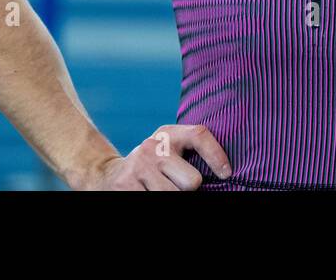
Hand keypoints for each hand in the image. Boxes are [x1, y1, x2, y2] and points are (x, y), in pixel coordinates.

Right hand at [79, 124, 231, 190]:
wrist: (109, 174)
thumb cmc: (153, 166)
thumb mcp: (169, 151)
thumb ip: (189, 154)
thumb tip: (224, 173)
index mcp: (168, 134)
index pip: (199, 135)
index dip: (217, 155)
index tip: (226, 174)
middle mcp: (153, 148)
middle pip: (192, 181)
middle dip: (189, 188)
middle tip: (177, 184)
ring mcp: (138, 167)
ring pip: (174, 196)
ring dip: (173, 197)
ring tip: (163, 188)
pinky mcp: (125, 186)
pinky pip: (156, 202)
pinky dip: (156, 201)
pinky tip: (149, 193)